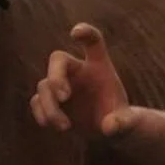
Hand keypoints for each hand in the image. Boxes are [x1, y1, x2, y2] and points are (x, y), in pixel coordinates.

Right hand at [30, 23, 134, 139]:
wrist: (107, 132)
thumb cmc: (120, 119)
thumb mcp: (128, 122)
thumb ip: (124, 122)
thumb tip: (109, 126)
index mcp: (99, 66)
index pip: (93, 42)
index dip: (85, 33)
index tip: (76, 33)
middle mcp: (77, 70)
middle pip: (58, 59)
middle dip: (56, 76)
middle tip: (64, 97)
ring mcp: (61, 84)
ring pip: (44, 84)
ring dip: (50, 105)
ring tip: (65, 126)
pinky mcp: (50, 101)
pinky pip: (36, 101)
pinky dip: (40, 112)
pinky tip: (49, 125)